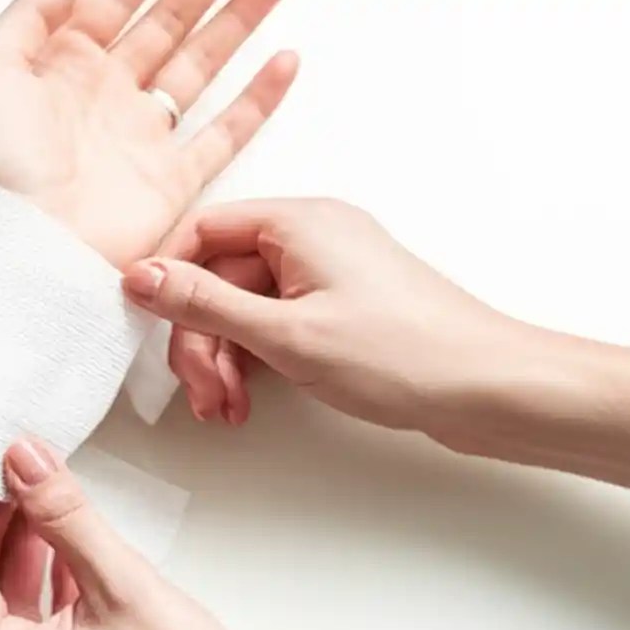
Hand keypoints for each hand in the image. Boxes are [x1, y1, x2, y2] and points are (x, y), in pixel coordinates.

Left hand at [0, 0, 297, 266]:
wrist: (30, 248)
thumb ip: (30, 14)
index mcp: (62, 68)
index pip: (111, 2)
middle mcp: (106, 98)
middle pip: (164, 25)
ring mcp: (142, 137)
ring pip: (201, 64)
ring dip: (237, 24)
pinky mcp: (172, 179)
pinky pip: (226, 131)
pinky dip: (259, 98)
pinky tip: (283, 60)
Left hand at [0, 437, 263, 629]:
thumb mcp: (122, 585)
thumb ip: (69, 518)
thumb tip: (27, 463)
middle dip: (4, 526)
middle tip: (21, 476)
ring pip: (15, 590)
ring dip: (30, 542)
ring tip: (47, 497)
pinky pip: (43, 605)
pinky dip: (54, 567)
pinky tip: (71, 539)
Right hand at [121, 198, 527, 431]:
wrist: (489, 388)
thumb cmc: (404, 354)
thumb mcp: (285, 333)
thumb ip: (204, 303)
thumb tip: (140, 277)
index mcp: (298, 222)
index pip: (202, 231)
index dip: (167, 278)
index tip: (146, 321)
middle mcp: (310, 237)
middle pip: (219, 277)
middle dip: (201, 338)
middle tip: (202, 392)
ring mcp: (326, 272)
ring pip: (243, 306)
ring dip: (225, 358)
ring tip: (227, 407)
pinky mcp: (338, 306)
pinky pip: (273, 322)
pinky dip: (254, 360)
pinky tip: (248, 399)